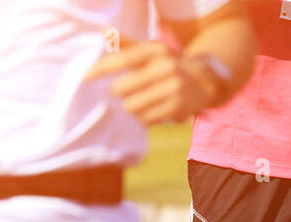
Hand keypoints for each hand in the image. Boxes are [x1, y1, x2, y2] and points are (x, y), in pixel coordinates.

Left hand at [86, 42, 217, 124]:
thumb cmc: (166, 65)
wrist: (205, 80)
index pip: (124, 58)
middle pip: (122, 88)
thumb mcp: (150, 51)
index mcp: (156, 50)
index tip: (84, 76)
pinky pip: (145, 119)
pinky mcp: (177, 107)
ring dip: (129, 108)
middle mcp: (166, 66)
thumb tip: (102, 32)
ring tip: (138, 102)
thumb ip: (125, 44)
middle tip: (122, 93)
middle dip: (117, 93)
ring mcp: (173, 87)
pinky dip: (142, 118)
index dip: (102, 68)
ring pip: (131, 107)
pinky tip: (149, 111)